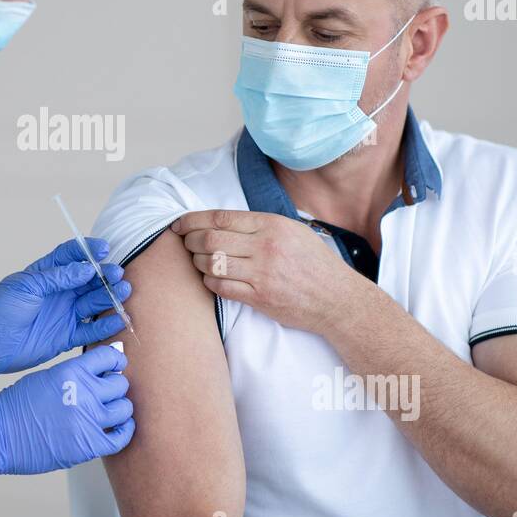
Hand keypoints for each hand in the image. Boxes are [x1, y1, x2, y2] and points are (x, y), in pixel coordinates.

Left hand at [0, 238, 130, 380]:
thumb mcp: (27, 285)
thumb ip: (58, 277)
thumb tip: (87, 269)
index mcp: (47, 274)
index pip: (72, 256)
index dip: (89, 250)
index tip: (104, 248)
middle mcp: (59, 293)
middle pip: (89, 280)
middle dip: (105, 276)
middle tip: (117, 274)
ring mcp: (63, 314)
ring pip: (93, 303)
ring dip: (109, 297)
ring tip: (123, 292)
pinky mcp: (65, 337)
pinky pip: (90, 330)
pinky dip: (105, 325)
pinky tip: (118, 319)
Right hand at [0, 345, 135, 480]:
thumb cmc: (16, 407)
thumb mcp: (46, 376)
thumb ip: (74, 373)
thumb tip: (99, 370)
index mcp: (71, 372)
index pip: (110, 357)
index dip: (115, 361)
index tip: (115, 366)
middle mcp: (84, 393)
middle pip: (120, 384)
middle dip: (115, 387)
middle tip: (107, 393)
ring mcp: (88, 420)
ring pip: (124, 409)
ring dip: (119, 409)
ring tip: (110, 411)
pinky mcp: (89, 445)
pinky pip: (121, 437)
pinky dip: (124, 432)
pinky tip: (118, 428)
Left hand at [171, 209, 362, 333]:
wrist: (336, 298)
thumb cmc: (314, 263)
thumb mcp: (293, 231)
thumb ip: (260, 225)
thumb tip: (222, 221)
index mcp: (272, 225)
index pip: (221, 217)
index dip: (193, 219)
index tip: (180, 223)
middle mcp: (265, 247)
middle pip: (210, 239)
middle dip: (190, 240)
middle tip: (185, 243)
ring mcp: (262, 274)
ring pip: (212, 263)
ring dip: (197, 261)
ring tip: (197, 260)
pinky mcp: (260, 298)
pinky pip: (221, 287)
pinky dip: (209, 281)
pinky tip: (211, 278)